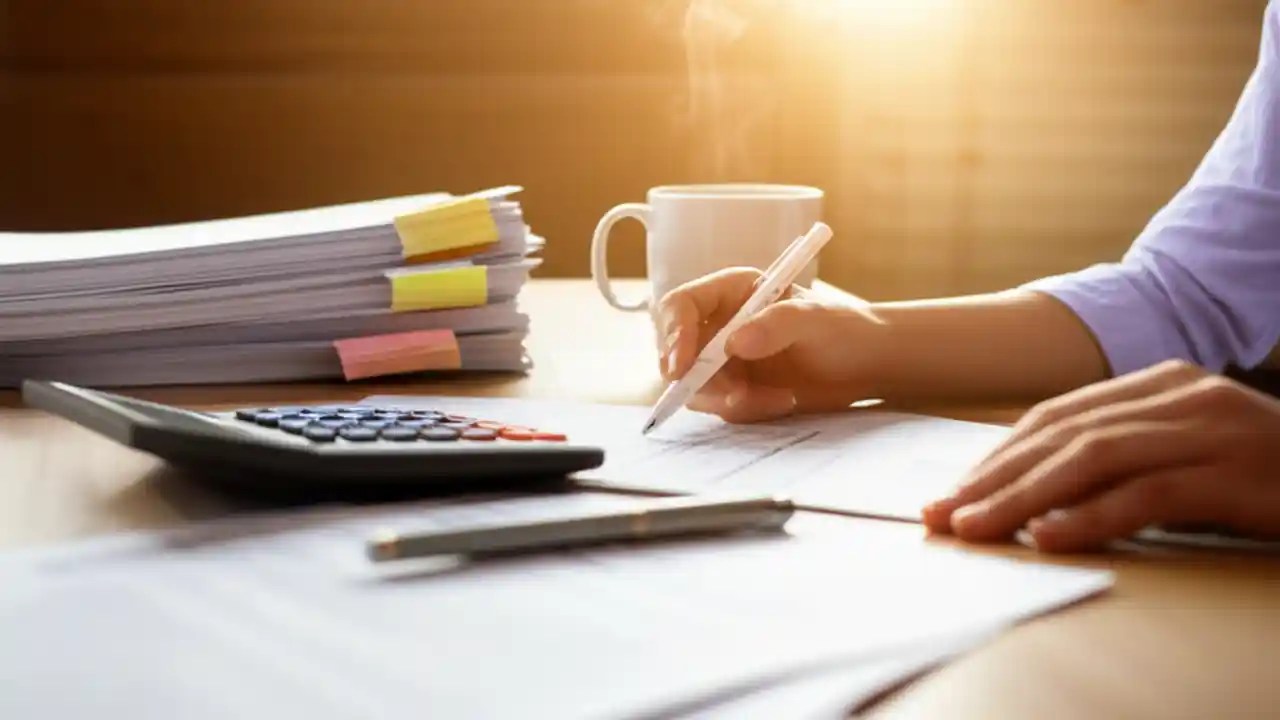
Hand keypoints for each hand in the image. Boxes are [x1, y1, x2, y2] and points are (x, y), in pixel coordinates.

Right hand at [653, 267, 885, 422]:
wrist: (867, 366)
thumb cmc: (845, 329)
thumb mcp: (816, 319)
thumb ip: (776, 325)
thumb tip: (734, 344)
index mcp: (731, 293)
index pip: (680, 306)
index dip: (672, 334)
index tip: (680, 366)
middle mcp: (720, 325)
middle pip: (675, 353)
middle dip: (698, 379)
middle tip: (735, 395)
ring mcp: (724, 361)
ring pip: (696, 387)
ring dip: (730, 399)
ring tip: (780, 397)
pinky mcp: (735, 390)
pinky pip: (722, 408)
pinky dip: (750, 410)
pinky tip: (784, 401)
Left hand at [922, 360, 1279, 551]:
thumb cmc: (1262, 475)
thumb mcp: (1182, 456)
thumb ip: (1119, 461)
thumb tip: (1033, 494)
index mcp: (1158, 383)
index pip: (1055, 418)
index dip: (996, 457)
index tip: (950, 494)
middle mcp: (1178, 394)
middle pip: (1062, 435)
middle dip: (993, 479)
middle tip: (942, 516)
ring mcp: (1207, 428)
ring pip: (1092, 459)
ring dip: (1023, 498)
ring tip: (975, 529)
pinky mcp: (1232, 470)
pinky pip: (1148, 494)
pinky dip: (1091, 517)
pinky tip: (1049, 537)